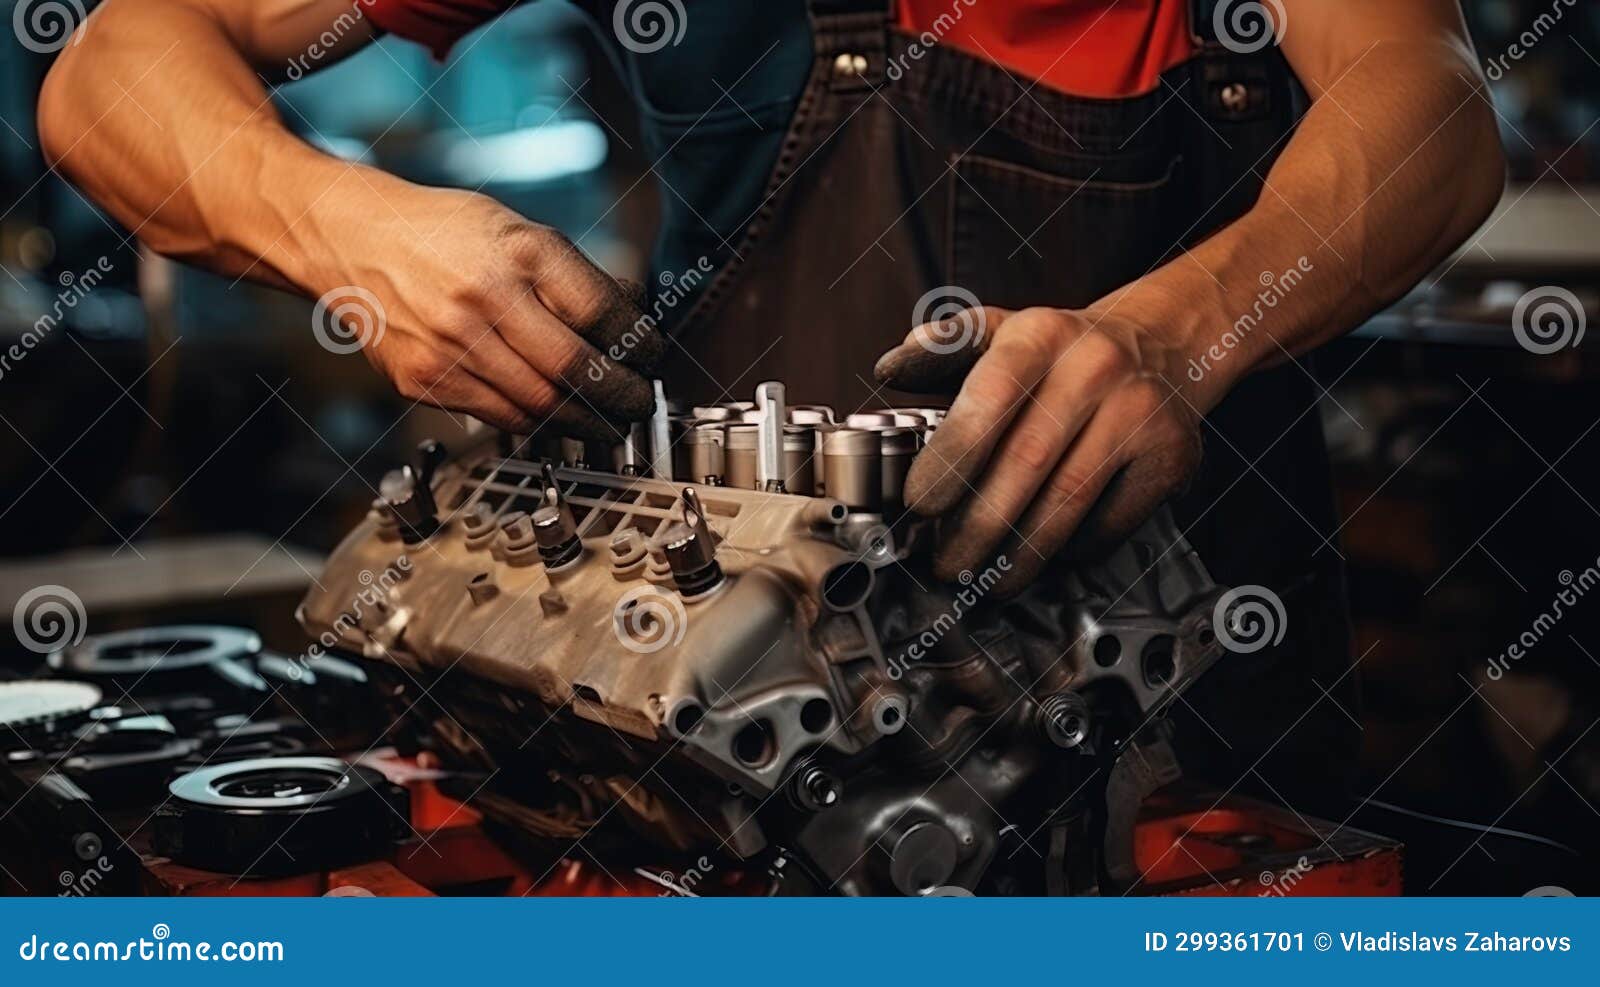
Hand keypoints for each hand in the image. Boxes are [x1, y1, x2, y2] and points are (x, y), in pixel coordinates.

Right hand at [305, 177, 664, 436]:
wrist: (349, 238)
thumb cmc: (440, 230)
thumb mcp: (515, 228)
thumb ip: (572, 277)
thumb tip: (632, 322)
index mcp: (519, 252)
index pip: (603, 314)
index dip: (640, 347)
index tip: (651, 360)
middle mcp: (485, 298)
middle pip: (576, 370)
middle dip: (621, 397)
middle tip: (638, 405)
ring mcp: (450, 344)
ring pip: (540, 406)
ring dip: (585, 422)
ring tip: (608, 423)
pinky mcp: (424, 379)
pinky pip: (499, 417)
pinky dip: (538, 424)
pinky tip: (558, 420)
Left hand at [874, 306, 1201, 592]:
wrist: (1160, 347)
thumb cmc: (1060, 354)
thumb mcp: (1001, 332)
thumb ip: (942, 350)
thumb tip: (889, 369)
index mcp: (1040, 335)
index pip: (989, 399)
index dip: (950, 458)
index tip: (919, 505)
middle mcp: (1093, 368)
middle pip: (1026, 463)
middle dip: (976, 525)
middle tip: (945, 562)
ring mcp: (1138, 412)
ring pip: (1067, 502)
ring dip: (1019, 554)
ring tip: (987, 579)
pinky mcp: (1171, 455)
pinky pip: (1110, 521)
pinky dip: (1073, 548)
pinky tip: (1045, 554)